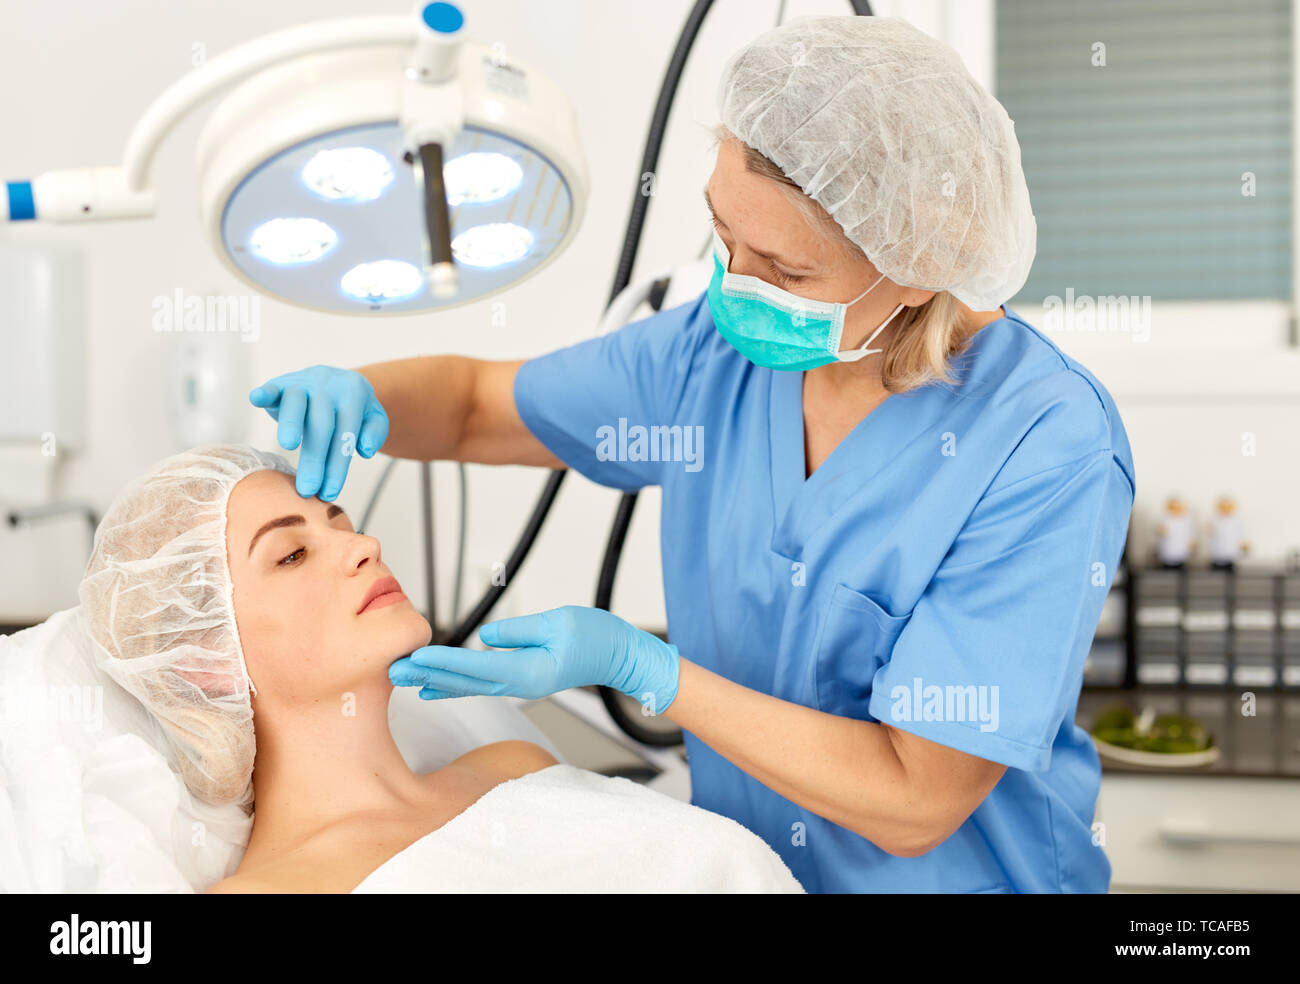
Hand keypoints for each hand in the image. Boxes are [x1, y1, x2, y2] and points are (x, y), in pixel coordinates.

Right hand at [249, 365, 387, 499]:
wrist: (339, 379)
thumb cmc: (354, 409)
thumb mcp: (374, 418)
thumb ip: (375, 432)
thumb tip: (364, 449)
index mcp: (354, 395)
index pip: (346, 434)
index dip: (337, 466)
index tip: (328, 493)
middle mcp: (329, 386)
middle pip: (322, 425)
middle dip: (315, 460)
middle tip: (306, 490)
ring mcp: (305, 382)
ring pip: (297, 403)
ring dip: (292, 424)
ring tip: (289, 446)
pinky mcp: (282, 382)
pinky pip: (273, 387)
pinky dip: (264, 393)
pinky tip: (256, 399)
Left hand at [388, 606, 679, 713]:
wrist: (618, 654)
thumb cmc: (596, 636)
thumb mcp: (559, 624)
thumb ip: (521, 631)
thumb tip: (487, 635)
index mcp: (529, 670)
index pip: (478, 666)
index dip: (445, 661)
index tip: (417, 657)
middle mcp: (520, 683)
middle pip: (465, 680)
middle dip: (428, 673)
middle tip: (394, 670)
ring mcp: (519, 684)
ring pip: (467, 684)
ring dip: (434, 679)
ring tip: (403, 678)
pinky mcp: (520, 678)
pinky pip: (479, 683)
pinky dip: (452, 683)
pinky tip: (433, 686)